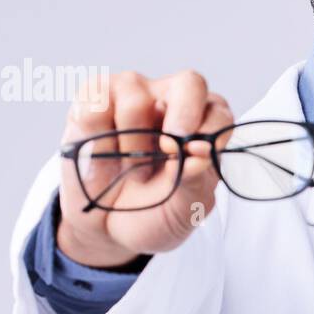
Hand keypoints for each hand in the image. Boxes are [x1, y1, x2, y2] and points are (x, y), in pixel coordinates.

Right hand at [56, 70, 234, 267]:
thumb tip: (200, 156)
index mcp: (203, 126)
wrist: (107, 230)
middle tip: (169, 146)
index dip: (209, 129)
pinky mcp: (95, 99)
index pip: (219, 112)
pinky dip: (96, 135)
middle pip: (189, 83)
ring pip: (135, 96)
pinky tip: (99, 153)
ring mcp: (132, 95)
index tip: (195, 154)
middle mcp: (172, 102)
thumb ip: (195, 182)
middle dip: (184, 113)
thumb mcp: (183, 209)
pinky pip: (95, 102)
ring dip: (131, 140)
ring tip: (129, 166)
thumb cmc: (154, 211)